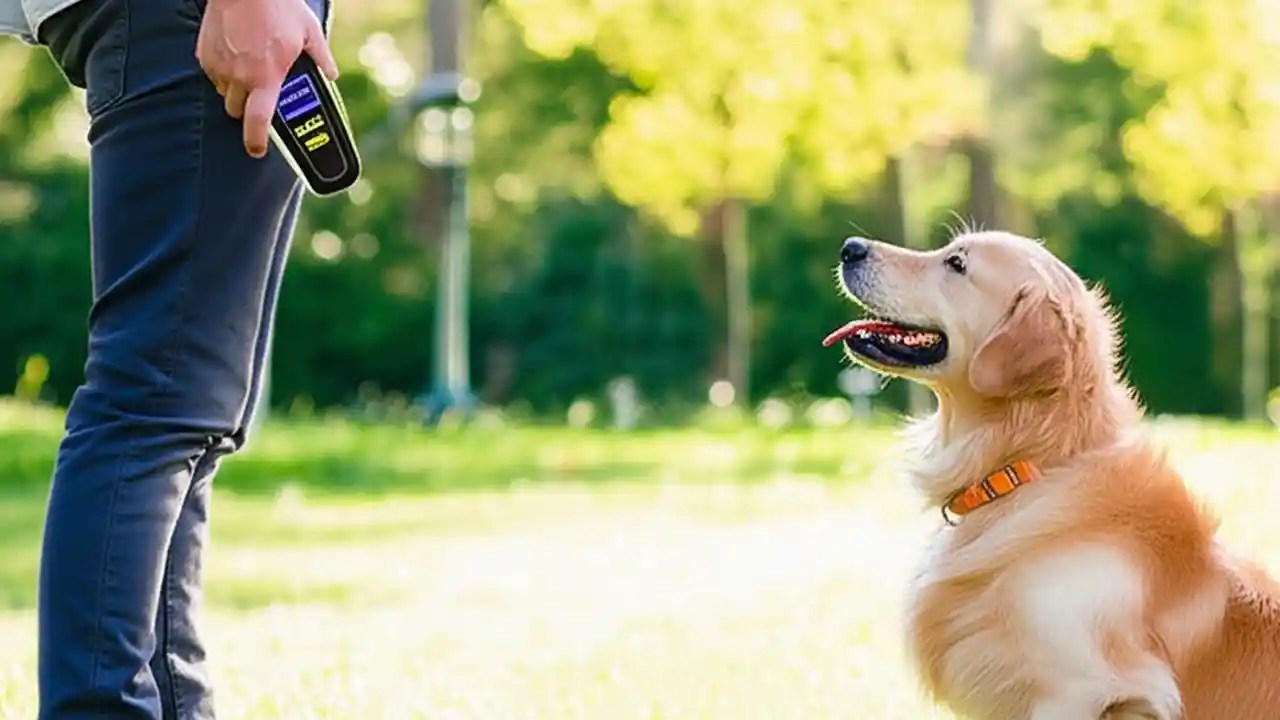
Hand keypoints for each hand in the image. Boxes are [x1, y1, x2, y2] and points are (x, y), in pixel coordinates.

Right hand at [195, 0, 338, 157]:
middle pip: (236, 110)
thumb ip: (321, 58)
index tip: (257, 150)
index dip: (256, 141)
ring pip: (224, 92)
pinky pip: (213, 73)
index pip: (258, 121)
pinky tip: (235, 54)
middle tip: (257, 96)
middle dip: (246, 109)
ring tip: (248, 70)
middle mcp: (240, 76)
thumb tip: (331, 74)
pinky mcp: (205, 54)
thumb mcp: (309, 32)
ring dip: (234, 89)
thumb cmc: (278, 6)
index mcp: (267, 78)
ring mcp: (220, 65)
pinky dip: (222, 71)